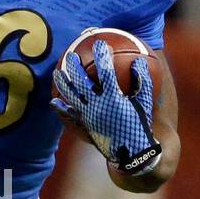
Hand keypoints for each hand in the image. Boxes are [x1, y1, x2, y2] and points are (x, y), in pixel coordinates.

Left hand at [52, 40, 161, 176]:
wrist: (132, 155)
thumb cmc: (140, 126)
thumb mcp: (145, 103)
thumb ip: (142, 82)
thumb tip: (138, 61)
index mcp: (113, 98)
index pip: (105, 71)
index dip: (102, 56)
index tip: (99, 43)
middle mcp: (97, 106)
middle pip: (81, 82)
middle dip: (75, 66)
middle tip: (71, 55)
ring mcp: (88, 117)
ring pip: (71, 97)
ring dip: (62, 83)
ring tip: (56, 73)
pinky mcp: (84, 127)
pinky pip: (70, 116)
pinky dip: (61, 108)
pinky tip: (54, 102)